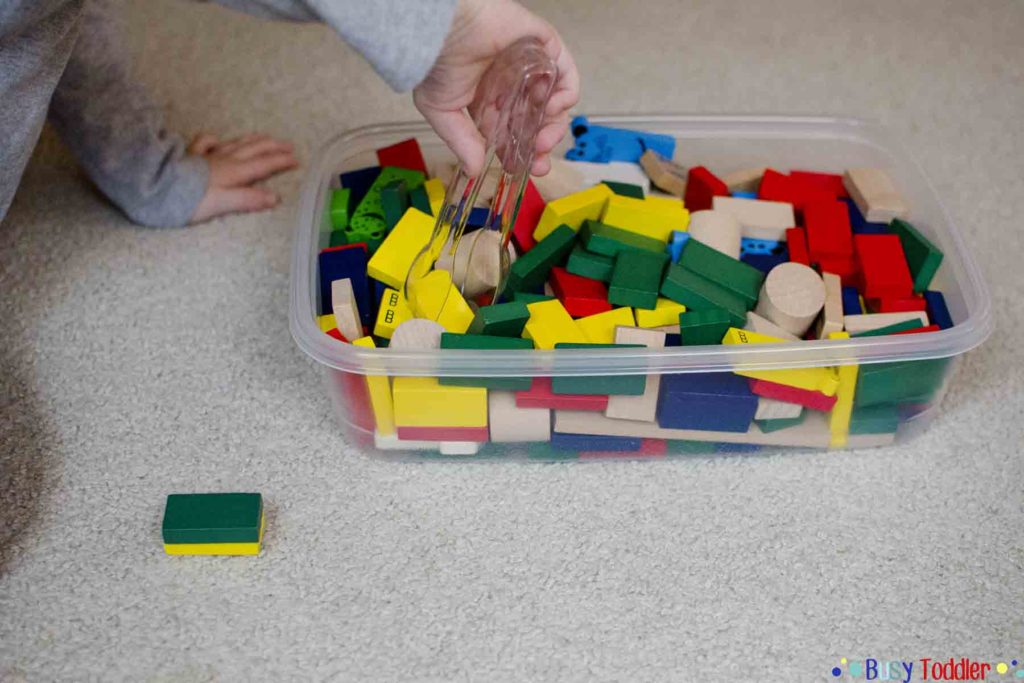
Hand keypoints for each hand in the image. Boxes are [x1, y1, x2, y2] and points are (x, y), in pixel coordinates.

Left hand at [188, 133, 298, 222]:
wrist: (155, 186)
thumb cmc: (189, 200)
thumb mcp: (222, 204)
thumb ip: (248, 200)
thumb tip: (274, 197)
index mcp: (234, 172)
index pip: (263, 165)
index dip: (281, 161)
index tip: (297, 159)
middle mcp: (224, 160)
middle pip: (253, 150)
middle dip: (272, 147)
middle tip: (288, 145)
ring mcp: (206, 156)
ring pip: (235, 144)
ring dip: (252, 140)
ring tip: (264, 137)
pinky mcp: (189, 156)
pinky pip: (204, 143)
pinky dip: (213, 140)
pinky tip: (216, 140)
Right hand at [413, 0, 579, 176]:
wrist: (446, 30)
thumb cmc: (437, 64)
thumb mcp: (441, 112)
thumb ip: (462, 142)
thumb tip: (474, 171)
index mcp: (487, 100)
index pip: (512, 131)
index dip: (522, 152)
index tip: (527, 170)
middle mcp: (510, 84)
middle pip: (537, 121)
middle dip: (541, 145)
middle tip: (540, 161)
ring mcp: (529, 66)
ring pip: (553, 102)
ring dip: (553, 125)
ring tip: (544, 139)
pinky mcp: (544, 48)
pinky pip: (565, 74)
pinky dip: (566, 95)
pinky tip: (553, 108)